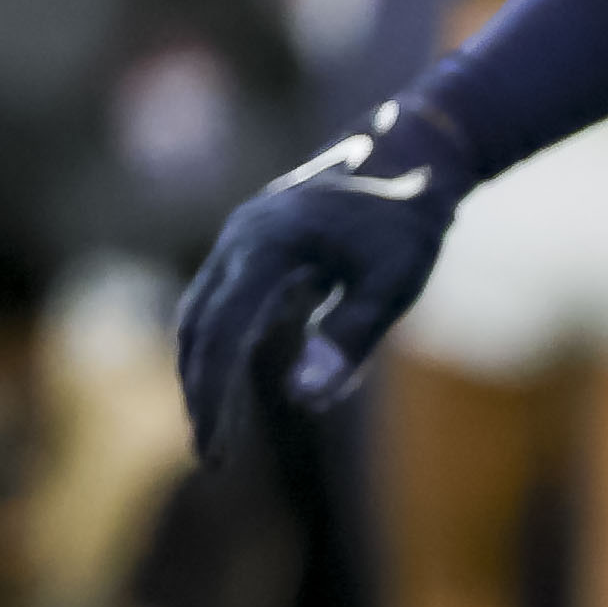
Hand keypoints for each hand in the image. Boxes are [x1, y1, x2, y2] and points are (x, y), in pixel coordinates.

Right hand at [171, 96, 468, 463]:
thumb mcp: (393, 283)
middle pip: (196, 326)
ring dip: (204, 370)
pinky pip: (222, 301)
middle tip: (214, 457)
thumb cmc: (407, 218)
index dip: (213, 396)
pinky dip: (221, 345)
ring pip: (201, 313)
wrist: (411, 149)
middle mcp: (239, 239)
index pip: (220, 333)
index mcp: (266, 246)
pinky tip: (243, 379)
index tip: (217, 455)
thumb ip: (348, 338)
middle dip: (199, 392)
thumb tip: (303, 401)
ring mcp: (241, 238)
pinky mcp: (255, 243)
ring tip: (219, 428)